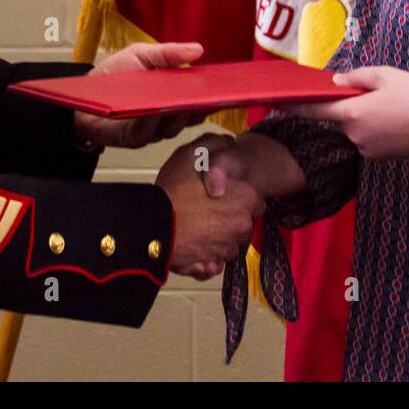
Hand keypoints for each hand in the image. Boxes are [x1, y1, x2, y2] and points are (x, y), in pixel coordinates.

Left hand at [73, 41, 207, 148]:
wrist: (80, 95)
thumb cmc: (114, 74)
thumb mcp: (141, 55)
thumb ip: (168, 53)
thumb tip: (199, 49)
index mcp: (172, 95)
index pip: (198, 97)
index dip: (212, 94)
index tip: (226, 89)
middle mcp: (167, 115)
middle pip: (190, 115)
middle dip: (200, 107)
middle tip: (210, 98)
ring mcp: (152, 129)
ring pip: (173, 127)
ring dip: (178, 116)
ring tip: (183, 104)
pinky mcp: (134, 139)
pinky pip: (148, 133)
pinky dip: (152, 122)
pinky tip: (154, 112)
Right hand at [155, 137, 263, 278]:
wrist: (153, 227)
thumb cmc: (175, 189)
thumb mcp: (192, 154)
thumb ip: (214, 143)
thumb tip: (227, 141)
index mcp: (245, 198)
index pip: (255, 200)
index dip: (238, 197)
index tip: (221, 196)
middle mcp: (243, 225)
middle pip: (243, 223)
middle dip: (230, 219)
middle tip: (206, 211)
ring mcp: (228, 249)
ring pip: (229, 243)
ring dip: (218, 238)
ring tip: (196, 229)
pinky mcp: (212, 267)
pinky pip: (215, 262)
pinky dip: (207, 258)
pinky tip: (193, 247)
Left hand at [293, 66, 408, 157]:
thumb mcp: (385, 75)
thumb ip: (356, 77)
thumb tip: (336, 82)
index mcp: (352, 114)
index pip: (315, 110)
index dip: (295, 105)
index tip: (278, 102)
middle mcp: (354, 136)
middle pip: (339, 118)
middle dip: (349, 106)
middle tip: (375, 95)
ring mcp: (366, 149)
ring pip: (355, 129)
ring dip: (364, 118)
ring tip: (392, 107)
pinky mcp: (378, 157)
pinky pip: (367, 139)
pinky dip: (374, 129)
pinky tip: (395, 120)